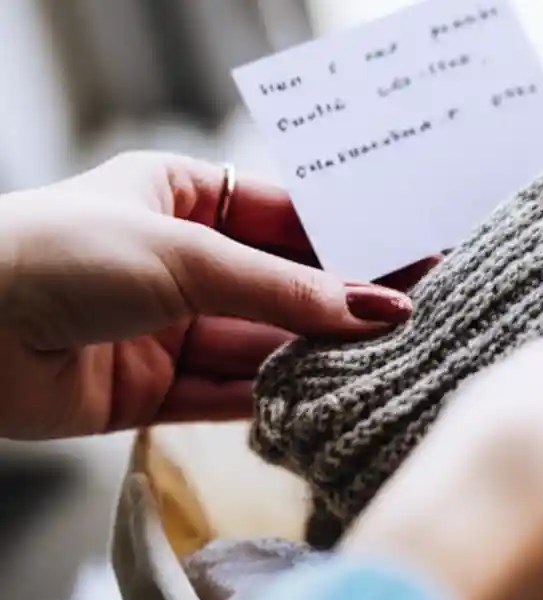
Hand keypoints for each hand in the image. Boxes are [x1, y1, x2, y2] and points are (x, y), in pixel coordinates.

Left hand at [0, 152, 421, 438]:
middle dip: (341, 302)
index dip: (350, 240)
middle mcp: (178, 259)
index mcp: (181, 195)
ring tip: (387, 359)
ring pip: (261, 341)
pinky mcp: (151, 388)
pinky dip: (274, 396)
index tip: (415, 258)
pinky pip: (228, 391)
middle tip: (417, 315)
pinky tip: (327, 394)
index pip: (287, 217)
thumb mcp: (187, 255)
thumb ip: (287, 290)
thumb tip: (377, 309)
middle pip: (280, 284)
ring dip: (316, 352)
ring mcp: (166, 325)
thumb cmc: (60, 254)